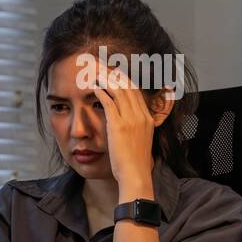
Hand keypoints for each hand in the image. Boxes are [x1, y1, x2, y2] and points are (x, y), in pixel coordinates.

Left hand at [89, 64, 157, 194]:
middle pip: (128, 86)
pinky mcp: (118, 125)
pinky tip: (93, 87)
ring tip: (94, 72)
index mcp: (147, 119)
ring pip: (118, 90)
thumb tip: (129, 125)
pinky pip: (109, 102)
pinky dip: (101, 92)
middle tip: (102, 66)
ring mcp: (131, 119)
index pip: (136, 91)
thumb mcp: (141, 141)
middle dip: (114, 74)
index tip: (114, 72)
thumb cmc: (135, 163)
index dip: (124, 79)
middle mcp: (141, 116)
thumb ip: (137, 129)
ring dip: (105, 79)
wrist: (135, 175)